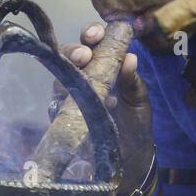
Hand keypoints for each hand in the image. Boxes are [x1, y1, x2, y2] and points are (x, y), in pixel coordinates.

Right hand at [54, 22, 152, 185]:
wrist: (130, 161)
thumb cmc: (135, 124)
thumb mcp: (139, 101)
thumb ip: (133, 80)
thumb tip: (131, 57)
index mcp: (104, 65)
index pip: (93, 42)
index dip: (92, 34)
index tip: (97, 34)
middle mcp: (83, 77)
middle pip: (70, 55)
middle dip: (75, 50)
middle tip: (85, 56)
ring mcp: (70, 97)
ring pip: (60, 76)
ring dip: (69, 74)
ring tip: (86, 80)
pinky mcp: (61, 117)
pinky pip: (56, 104)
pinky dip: (67, 102)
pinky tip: (84, 107)